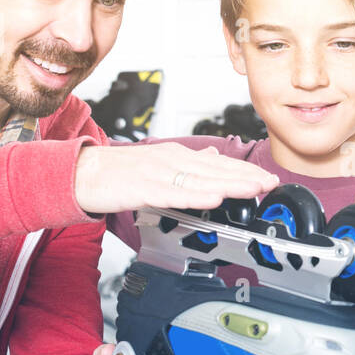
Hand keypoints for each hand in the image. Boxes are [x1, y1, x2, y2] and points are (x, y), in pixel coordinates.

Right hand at [74, 141, 278, 214]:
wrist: (83, 173)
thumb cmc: (120, 171)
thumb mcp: (159, 161)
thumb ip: (188, 162)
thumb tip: (213, 155)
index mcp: (177, 156)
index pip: (217, 163)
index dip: (243, 171)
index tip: (267, 177)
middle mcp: (171, 161)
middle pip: (215, 169)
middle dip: (245, 176)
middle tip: (270, 182)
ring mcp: (158, 174)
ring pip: (200, 180)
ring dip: (229, 184)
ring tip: (253, 189)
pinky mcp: (143, 189)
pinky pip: (174, 194)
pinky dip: (195, 196)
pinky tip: (213, 199)